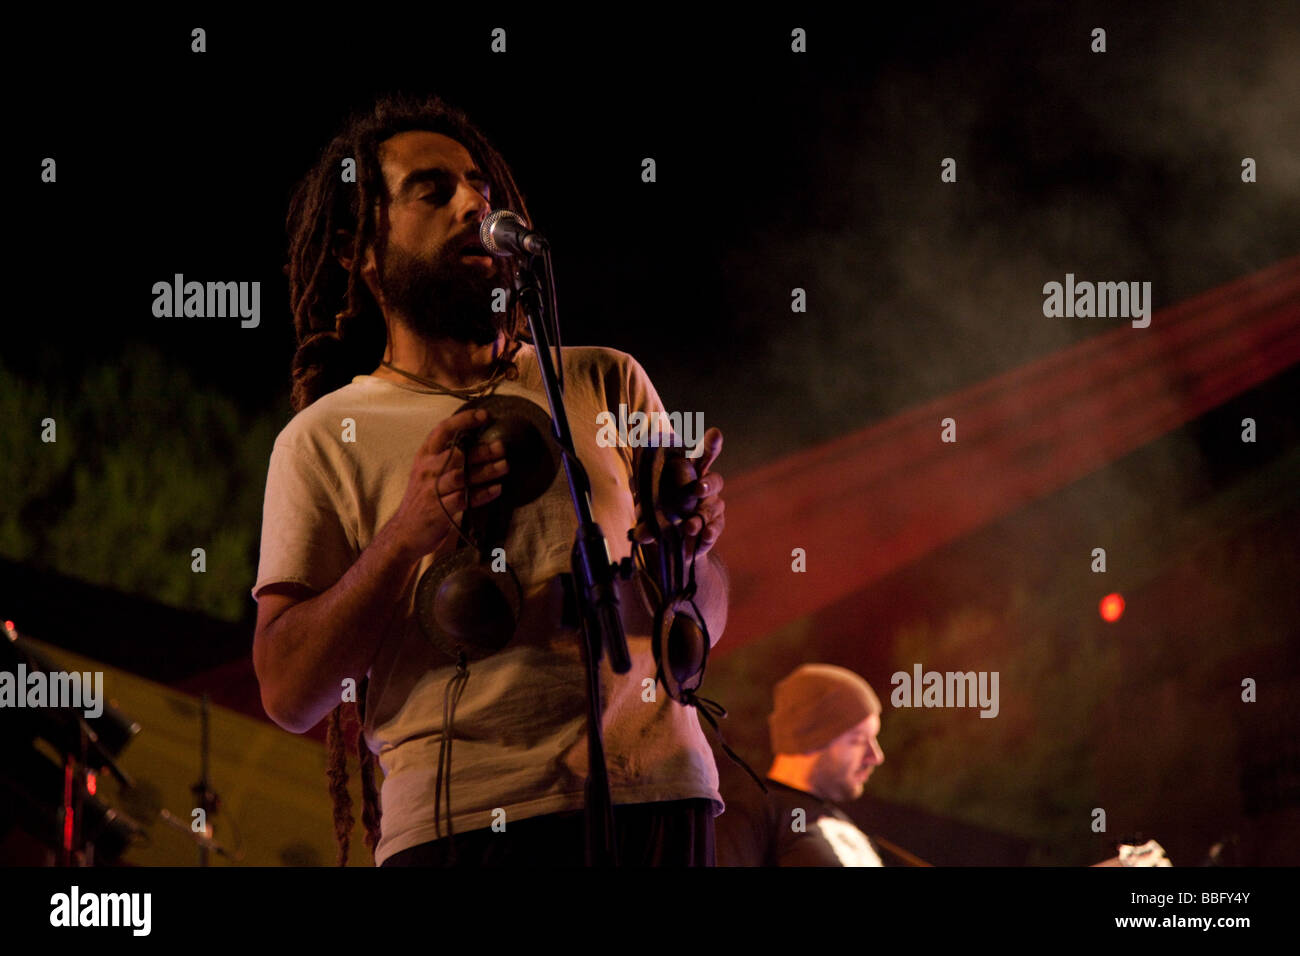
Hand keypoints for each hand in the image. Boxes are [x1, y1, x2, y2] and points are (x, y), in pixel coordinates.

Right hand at [385, 408, 508, 561]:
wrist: (403, 532)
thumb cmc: (422, 500)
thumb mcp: (427, 473)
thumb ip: (446, 458)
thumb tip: (479, 444)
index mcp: (424, 457)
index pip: (443, 430)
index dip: (464, 420)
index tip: (485, 416)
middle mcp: (427, 470)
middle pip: (457, 454)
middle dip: (481, 450)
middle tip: (502, 446)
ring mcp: (432, 491)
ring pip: (462, 476)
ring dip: (486, 471)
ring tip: (505, 466)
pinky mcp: (439, 511)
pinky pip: (464, 499)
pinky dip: (482, 494)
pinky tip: (497, 490)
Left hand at [633, 427, 725, 559]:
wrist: (674, 544)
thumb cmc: (660, 517)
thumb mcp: (648, 516)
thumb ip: (645, 522)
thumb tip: (639, 534)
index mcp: (688, 476)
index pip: (701, 457)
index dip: (711, 445)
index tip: (715, 432)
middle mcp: (704, 488)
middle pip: (714, 480)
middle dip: (707, 484)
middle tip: (697, 489)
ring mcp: (712, 507)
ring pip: (715, 506)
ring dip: (701, 516)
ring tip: (688, 527)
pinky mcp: (715, 524)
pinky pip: (717, 525)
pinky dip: (710, 532)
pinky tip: (704, 537)